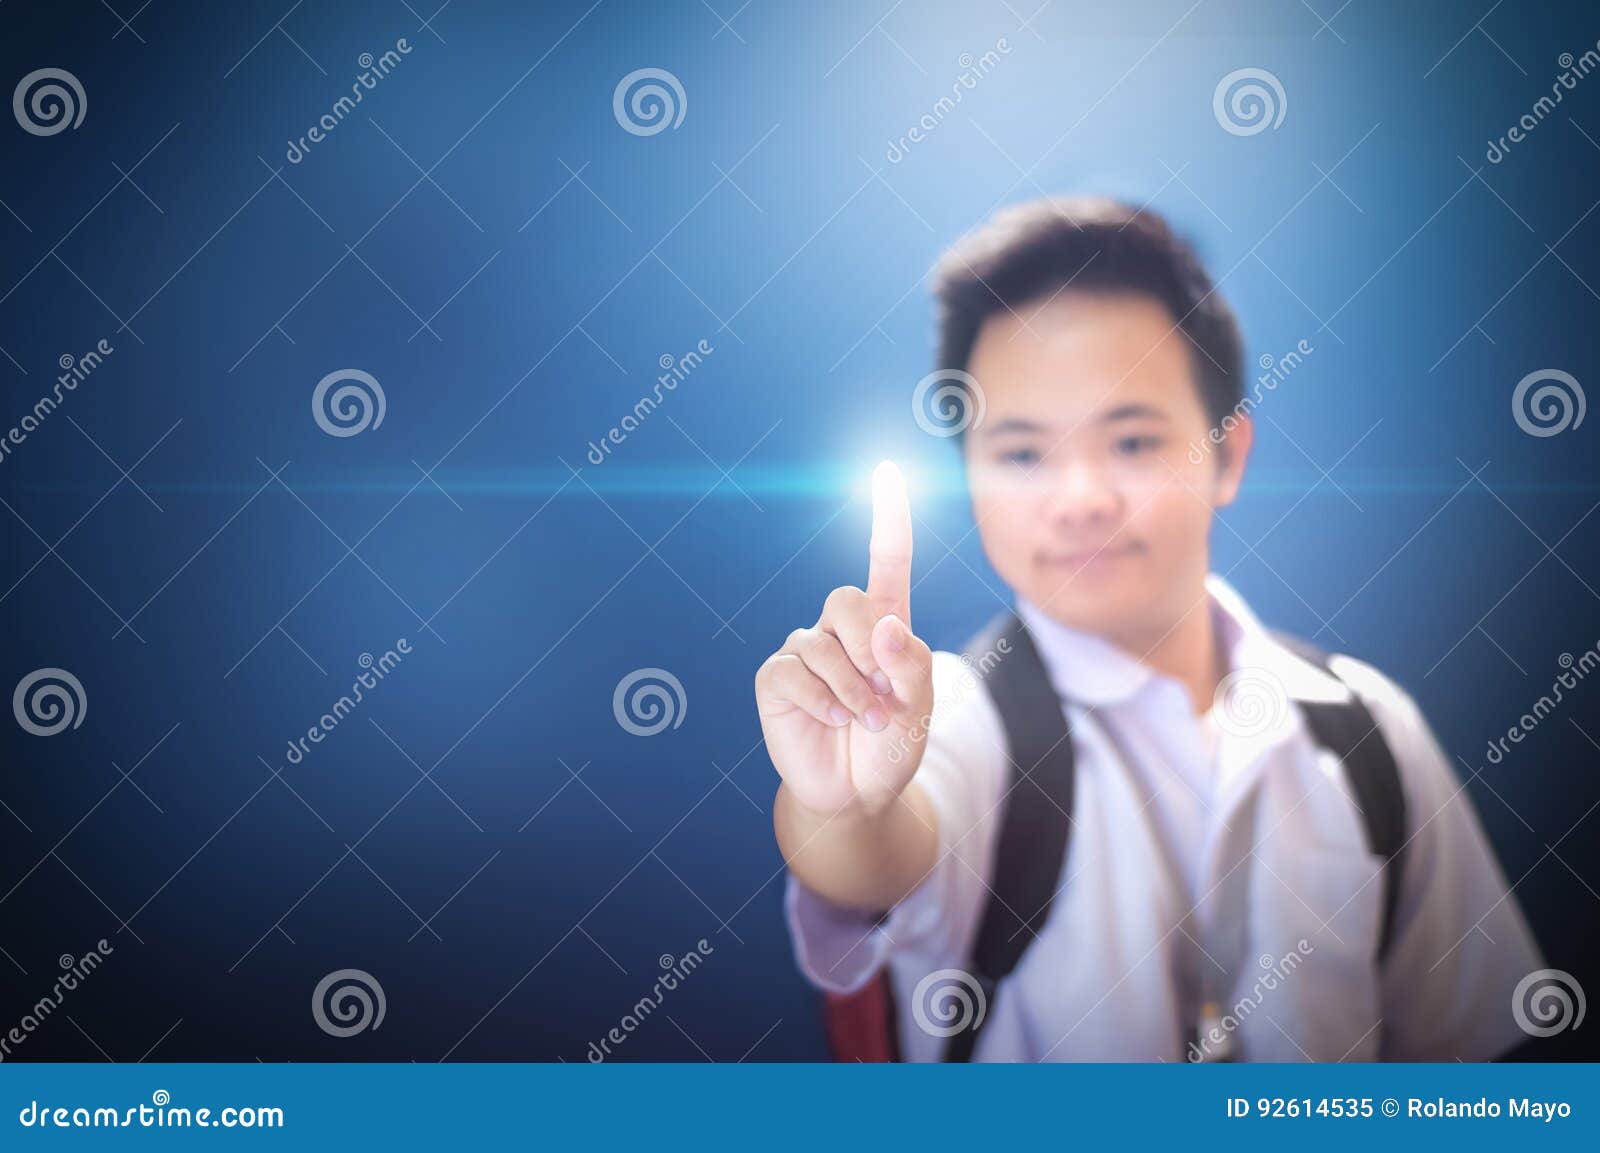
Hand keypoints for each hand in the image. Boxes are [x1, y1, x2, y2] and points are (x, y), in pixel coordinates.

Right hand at [755, 462, 935, 816]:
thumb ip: (911, 664)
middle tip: (883, 697)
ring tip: (866, 723)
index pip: (885, 559)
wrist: (857, 796)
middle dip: (868, 648)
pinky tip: (834, 723)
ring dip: (853, 691)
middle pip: (846, 600)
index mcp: (883, 624)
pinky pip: (794, 673)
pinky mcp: (777, 680)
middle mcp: (839, 630)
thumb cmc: (892, 746)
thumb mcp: (920, 708)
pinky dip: (822, 702)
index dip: (887, 517)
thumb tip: (884, 623)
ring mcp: (804, 652)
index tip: (886, 471)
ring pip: (822, 646)